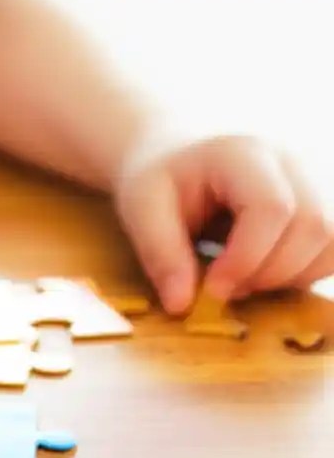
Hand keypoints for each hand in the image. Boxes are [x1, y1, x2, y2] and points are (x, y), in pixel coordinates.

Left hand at [115, 132, 333, 313]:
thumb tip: (181, 304)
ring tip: (243, 280)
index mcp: (244, 154)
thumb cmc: (161, 178)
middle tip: (225, 289)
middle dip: (271, 273)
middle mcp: (293, 161)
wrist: (180, 152)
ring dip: (293, 277)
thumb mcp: (141, 209)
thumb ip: (160, 254)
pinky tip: (264, 272)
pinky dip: (306, 272)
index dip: (248, 259)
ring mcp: (315, 179)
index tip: (213, 290)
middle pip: (314, 225)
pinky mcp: (323, 201)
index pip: (272, 208)